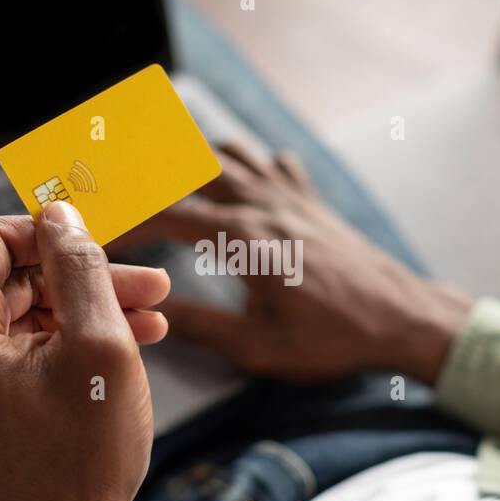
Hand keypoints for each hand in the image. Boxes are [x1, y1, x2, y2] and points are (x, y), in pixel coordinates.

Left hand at [0, 202, 168, 500]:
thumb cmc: (77, 464)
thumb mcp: (98, 347)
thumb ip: (79, 266)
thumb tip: (60, 213)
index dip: (57, 233)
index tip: (110, 242)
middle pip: (13, 281)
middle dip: (86, 281)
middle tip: (152, 289)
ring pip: (21, 320)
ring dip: (84, 316)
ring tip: (149, 325)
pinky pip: (13, 356)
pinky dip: (63, 350)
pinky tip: (119, 353)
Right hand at [140, 142, 472, 383]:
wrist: (402, 318)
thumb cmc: (336, 337)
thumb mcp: (259, 347)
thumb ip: (199, 326)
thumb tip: (146, 314)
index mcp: (244, 238)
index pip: (165, 214)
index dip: (124, 220)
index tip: (98, 233)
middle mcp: (263, 204)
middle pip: (189, 166)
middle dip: (146, 174)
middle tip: (114, 187)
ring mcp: (290, 197)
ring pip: (230, 153)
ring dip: (190, 158)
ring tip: (160, 175)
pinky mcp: (311, 202)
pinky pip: (271, 162)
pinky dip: (246, 161)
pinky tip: (237, 180)